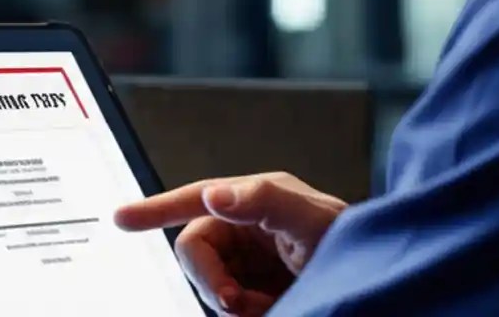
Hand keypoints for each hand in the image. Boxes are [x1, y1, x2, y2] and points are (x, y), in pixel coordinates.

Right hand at [114, 173, 346, 316]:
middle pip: (195, 253)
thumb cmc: (354, 244)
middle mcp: (246, 229)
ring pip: (210, 286)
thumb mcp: (313, 220)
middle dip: (212, 282)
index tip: (121, 219)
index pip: (195, 199)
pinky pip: (227, 307)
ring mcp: (249, 264)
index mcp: (254, 200)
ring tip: (267, 307)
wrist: (377, 287)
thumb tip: (215, 194)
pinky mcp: (254, 295)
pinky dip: (245, 314)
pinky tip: (270, 309)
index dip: (156, 209)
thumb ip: (263, 202)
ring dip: (233, 303)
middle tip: (239, 303)